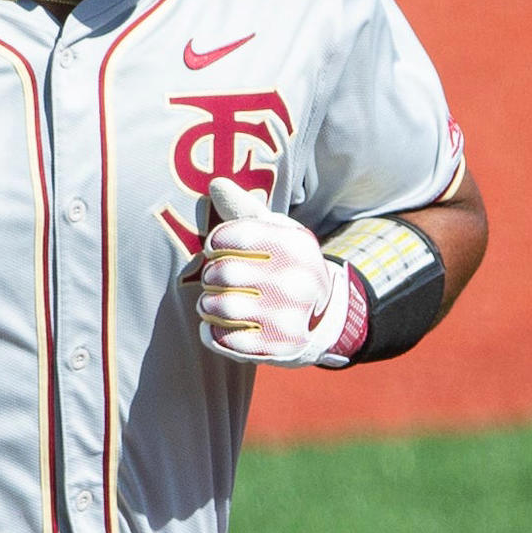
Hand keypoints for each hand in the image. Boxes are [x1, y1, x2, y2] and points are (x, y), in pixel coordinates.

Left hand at [192, 178, 357, 365]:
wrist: (323, 318)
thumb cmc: (287, 266)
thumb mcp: (277, 233)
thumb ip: (244, 210)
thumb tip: (215, 184)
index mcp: (295, 246)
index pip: (232, 236)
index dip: (215, 243)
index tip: (216, 249)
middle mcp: (296, 282)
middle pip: (222, 273)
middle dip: (211, 276)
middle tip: (215, 280)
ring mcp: (288, 319)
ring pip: (220, 308)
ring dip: (208, 305)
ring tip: (213, 303)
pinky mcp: (277, 349)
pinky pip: (223, 340)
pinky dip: (212, 333)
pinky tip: (220, 325)